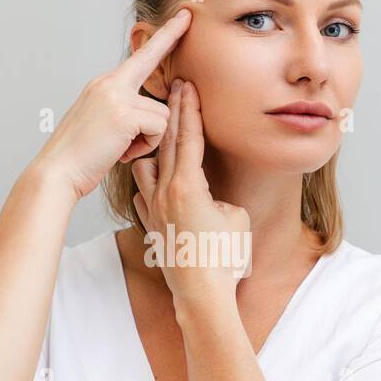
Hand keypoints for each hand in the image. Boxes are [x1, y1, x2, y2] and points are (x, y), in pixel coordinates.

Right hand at [34, 7, 192, 200]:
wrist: (56, 172)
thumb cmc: (78, 157)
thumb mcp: (99, 123)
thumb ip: (122, 110)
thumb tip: (150, 114)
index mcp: (103, 85)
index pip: (139, 57)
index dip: (163, 37)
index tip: (182, 17)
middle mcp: (108, 83)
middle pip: (151, 60)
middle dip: (171, 38)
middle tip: (187, 14)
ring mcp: (116, 95)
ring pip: (162, 112)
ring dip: (149, 138)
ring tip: (122, 149)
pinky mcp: (124, 113)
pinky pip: (158, 127)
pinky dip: (146, 146)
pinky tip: (122, 153)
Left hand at [131, 78, 250, 309]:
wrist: (200, 293)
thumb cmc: (223, 258)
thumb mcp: (236, 217)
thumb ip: (221, 197)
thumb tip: (212, 197)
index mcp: (188, 185)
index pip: (189, 137)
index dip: (189, 109)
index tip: (188, 86)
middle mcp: (166, 192)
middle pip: (167, 143)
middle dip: (172, 113)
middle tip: (175, 88)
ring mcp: (154, 209)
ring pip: (147, 167)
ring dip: (155, 150)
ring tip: (159, 135)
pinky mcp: (151, 225)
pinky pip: (144, 194)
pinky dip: (149, 182)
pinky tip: (154, 179)